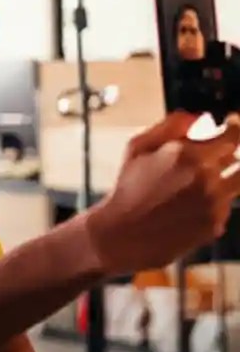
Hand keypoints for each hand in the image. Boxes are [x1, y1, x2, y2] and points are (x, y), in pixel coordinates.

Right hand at [85, 112, 239, 275]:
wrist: (123, 234)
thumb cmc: (127, 187)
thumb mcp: (137, 148)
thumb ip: (171, 127)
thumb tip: (200, 117)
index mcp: (190, 156)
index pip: (234, 137)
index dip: (236, 128)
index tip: (232, 125)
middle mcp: (208, 179)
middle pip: (238, 160)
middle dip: (225, 156)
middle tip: (209, 158)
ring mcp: (214, 204)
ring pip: (235, 184)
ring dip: (222, 179)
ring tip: (194, 184)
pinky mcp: (216, 224)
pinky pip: (223, 206)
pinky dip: (211, 202)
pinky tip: (185, 207)